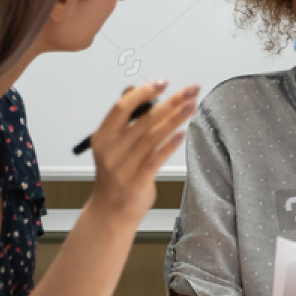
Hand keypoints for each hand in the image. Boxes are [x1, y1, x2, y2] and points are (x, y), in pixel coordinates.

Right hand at [86, 80, 198, 220]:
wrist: (110, 211)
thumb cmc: (114, 175)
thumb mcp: (110, 144)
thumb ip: (121, 118)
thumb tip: (130, 89)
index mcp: (103, 137)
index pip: (121, 108)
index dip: (143, 93)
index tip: (162, 83)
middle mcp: (112, 150)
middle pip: (144, 119)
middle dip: (170, 102)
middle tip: (190, 90)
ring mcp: (124, 166)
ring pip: (153, 136)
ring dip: (175, 119)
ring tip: (192, 106)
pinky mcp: (138, 181)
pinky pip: (157, 158)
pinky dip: (170, 144)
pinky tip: (182, 132)